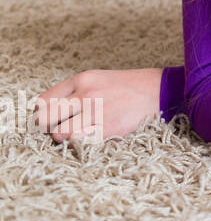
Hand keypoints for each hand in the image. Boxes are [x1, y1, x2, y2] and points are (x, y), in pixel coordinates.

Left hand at [34, 67, 164, 141]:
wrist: (159, 91)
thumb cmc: (126, 87)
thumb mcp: (98, 78)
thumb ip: (74, 91)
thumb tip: (47, 111)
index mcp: (82, 79)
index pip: (44, 100)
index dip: (41, 113)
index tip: (47, 119)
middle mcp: (86, 94)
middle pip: (45, 118)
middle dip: (46, 127)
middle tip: (54, 129)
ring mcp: (97, 112)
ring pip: (59, 134)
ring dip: (62, 137)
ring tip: (72, 134)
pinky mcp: (108, 129)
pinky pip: (80, 142)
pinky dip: (80, 142)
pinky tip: (88, 137)